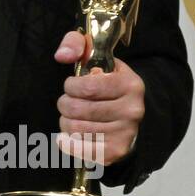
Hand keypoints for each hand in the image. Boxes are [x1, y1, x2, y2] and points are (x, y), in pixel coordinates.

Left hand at [53, 30, 143, 165]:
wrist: (128, 110)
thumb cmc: (105, 81)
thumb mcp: (95, 56)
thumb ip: (76, 44)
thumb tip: (62, 55)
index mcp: (130, 84)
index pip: (87, 87)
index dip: (71, 86)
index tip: (72, 85)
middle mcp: (133, 110)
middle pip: (78, 110)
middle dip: (65, 104)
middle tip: (68, 102)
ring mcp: (126, 133)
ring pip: (76, 129)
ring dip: (65, 122)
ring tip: (72, 116)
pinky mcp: (116, 151)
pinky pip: (81, 150)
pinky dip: (67, 143)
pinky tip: (66, 137)